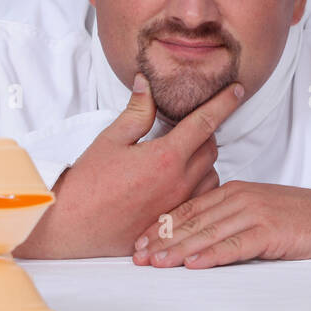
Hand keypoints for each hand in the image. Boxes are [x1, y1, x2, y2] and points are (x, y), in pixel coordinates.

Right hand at [13, 73, 243, 257]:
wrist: (73, 226)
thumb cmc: (87, 183)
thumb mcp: (110, 139)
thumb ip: (136, 111)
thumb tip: (145, 83)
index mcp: (165, 157)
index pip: (205, 122)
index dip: (224, 103)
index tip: (238, 90)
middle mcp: (179, 183)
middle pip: (211, 148)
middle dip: (207, 132)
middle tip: (191, 126)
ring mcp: (179, 206)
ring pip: (211, 176)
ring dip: (203, 161)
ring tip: (182, 155)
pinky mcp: (173, 223)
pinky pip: (201, 201)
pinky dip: (198, 186)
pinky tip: (179, 182)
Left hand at [131, 181, 310, 268]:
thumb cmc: (297, 219)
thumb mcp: (257, 211)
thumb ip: (228, 217)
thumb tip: (196, 235)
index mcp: (234, 191)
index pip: (189, 208)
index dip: (162, 225)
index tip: (139, 240)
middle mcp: (240, 197)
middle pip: (192, 220)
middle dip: (161, 239)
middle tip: (137, 255)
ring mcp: (255, 212)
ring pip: (208, 232)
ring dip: (178, 249)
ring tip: (156, 263)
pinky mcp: (270, 229)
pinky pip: (235, 244)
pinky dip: (212, 255)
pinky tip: (193, 264)